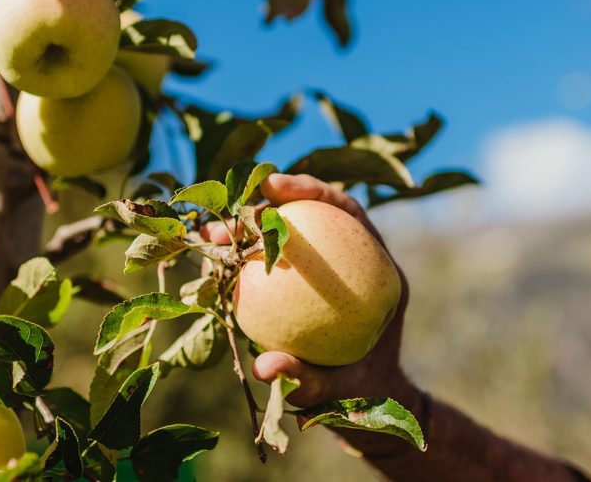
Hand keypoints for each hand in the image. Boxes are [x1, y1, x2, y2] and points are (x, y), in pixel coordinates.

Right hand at [203, 174, 418, 411]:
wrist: (367, 403)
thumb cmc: (361, 397)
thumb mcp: (339, 394)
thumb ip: (308, 380)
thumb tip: (265, 366)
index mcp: (380, 273)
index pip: (348, 214)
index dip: (312, 192)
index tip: (271, 187)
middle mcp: (356, 261)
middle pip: (311, 217)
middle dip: (264, 209)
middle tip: (224, 223)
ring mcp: (329, 269)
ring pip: (288, 236)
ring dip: (247, 232)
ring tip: (210, 237)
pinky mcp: (306, 283)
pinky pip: (274, 265)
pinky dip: (247, 263)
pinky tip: (217, 268)